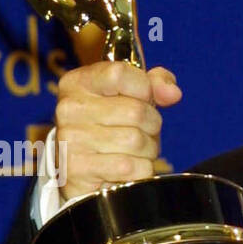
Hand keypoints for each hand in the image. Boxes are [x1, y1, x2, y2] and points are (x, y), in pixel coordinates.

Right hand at [54, 61, 180, 201]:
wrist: (80, 170)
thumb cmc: (109, 129)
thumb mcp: (128, 97)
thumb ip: (153, 84)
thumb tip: (172, 93)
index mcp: (78, 83)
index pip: (119, 73)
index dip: (144, 88)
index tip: (145, 99)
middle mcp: (70, 108)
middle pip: (135, 111)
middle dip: (152, 125)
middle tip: (144, 132)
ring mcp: (72, 139)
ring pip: (136, 141)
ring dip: (148, 150)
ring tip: (136, 151)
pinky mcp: (79, 169)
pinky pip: (130, 167)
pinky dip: (140, 169)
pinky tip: (129, 168)